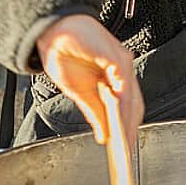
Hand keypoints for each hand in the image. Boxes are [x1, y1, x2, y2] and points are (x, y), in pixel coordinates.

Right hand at [36, 14, 143, 150]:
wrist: (52, 30)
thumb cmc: (63, 52)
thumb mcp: (78, 91)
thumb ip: (94, 112)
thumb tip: (104, 135)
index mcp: (115, 77)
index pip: (127, 108)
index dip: (127, 129)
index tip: (124, 150)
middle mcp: (123, 71)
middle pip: (133, 106)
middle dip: (129, 131)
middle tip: (125, 154)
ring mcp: (122, 64)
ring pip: (131, 99)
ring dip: (127, 124)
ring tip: (123, 144)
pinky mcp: (117, 58)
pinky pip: (123, 87)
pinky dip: (121, 107)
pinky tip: (118, 122)